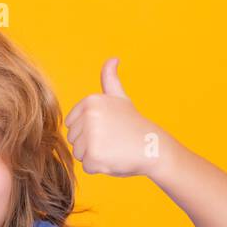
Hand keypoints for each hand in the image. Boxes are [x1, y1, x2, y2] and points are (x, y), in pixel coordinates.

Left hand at [64, 59, 167, 177]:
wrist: (154, 148)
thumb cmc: (134, 125)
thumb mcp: (120, 99)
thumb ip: (110, 79)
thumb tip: (113, 58)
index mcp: (90, 101)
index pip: (72, 125)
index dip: (89, 131)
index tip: (108, 128)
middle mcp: (88, 115)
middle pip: (74, 140)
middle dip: (91, 144)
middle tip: (113, 140)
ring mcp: (91, 135)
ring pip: (79, 154)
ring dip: (95, 156)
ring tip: (115, 148)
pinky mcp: (94, 155)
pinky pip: (87, 166)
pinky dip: (100, 168)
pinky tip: (115, 158)